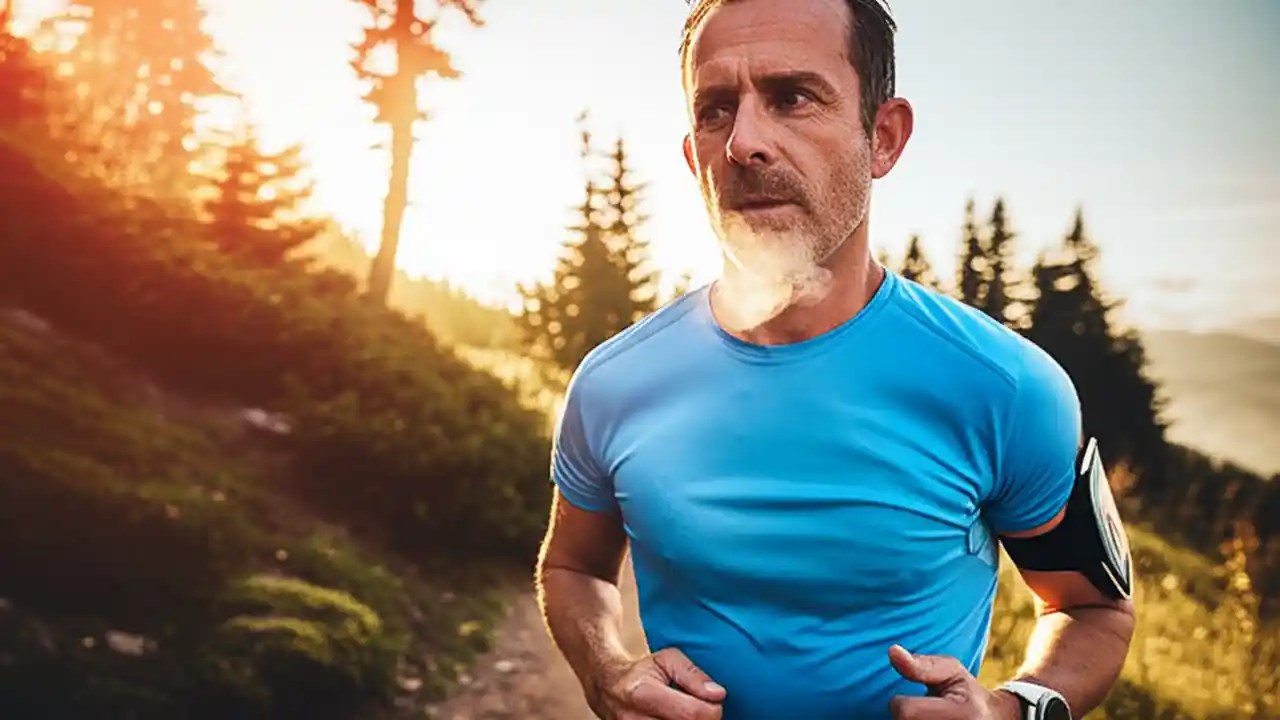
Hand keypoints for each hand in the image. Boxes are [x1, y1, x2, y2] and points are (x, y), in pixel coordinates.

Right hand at [589, 647, 726, 719]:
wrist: (607, 686)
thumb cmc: (641, 672)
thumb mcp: (666, 660)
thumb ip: (693, 675)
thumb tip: (717, 694)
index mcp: (642, 693)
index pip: (691, 714)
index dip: (712, 711)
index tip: (713, 703)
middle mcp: (633, 719)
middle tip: (699, 710)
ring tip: (683, 713)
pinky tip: (675, 718)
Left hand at [887, 645, 1020, 719]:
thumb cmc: (967, 693)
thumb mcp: (951, 671)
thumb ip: (921, 665)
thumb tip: (893, 651)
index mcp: (961, 714)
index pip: (905, 712)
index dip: (901, 703)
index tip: (917, 699)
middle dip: (905, 717)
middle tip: (924, 712)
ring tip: (927, 718)